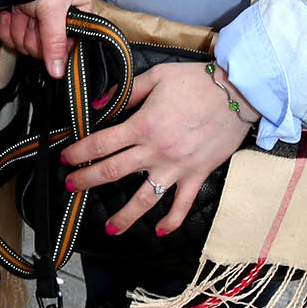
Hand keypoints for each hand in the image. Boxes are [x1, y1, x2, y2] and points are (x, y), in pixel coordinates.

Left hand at [0, 0, 90, 78]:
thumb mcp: (52, 9)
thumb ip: (55, 41)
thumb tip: (58, 71)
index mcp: (78, 13)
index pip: (72, 45)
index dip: (56, 48)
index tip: (48, 42)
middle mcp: (60, 19)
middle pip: (46, 49)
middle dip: (33, 35)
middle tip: (32, 19)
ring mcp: (38, 22)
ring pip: (27, 46)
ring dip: (19, 29)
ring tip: (20, 11)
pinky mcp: (20, 22)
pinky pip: (12, 39)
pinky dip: (7, 27)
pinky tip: (9, 13)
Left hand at [60, 60, 252, 236]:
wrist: (239, 92)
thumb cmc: (198, 81)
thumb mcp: (156, 77)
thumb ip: (126, 91)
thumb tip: (99, 103)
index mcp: (143, 125)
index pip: (102, 143)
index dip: (79, 151)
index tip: (67, 157)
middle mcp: (156, 150)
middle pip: (113, 171)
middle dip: (87, 180)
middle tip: (72, 186)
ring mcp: (177, 167)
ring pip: (145, 198)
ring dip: (125, 215)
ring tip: (109, 227)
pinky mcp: (198, 174)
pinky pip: (182, 204)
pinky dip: (172, 220)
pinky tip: (160, 231)